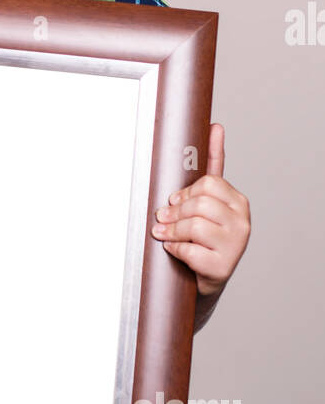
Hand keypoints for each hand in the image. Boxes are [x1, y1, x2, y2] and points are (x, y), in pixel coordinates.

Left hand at [151, 123, 250, 297]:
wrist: (204, 278)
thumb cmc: (203, 236)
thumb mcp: (206, 201)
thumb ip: (210, 167)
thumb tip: (214, 126)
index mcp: (238, 201)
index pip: (209, 183)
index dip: (185, 192)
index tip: (173, 199)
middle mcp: (243, 221)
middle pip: (200, 204)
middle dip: (174, 211)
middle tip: (161, 218)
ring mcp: (235, 245)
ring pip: (194, 226)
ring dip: (171, 230)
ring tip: (162, 233)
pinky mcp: (223, 267)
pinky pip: (191, 250)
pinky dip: (175, 249)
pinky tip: (172, 249)